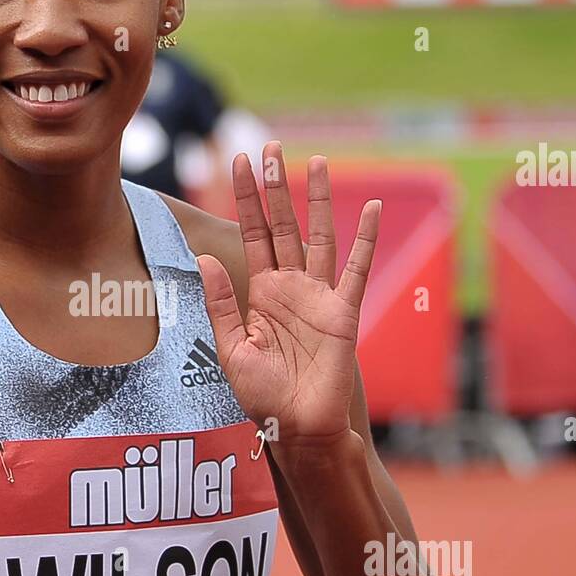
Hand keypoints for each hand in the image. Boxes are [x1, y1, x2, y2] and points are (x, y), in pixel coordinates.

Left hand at [196, 144, 379, 446]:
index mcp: (261, 294)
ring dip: (318, 199)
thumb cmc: (264, 398)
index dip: (246, 199)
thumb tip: (204, 258)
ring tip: (315, 160)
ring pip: (320, 236)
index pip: (251, 234)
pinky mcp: (344, 313)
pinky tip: (372, 208)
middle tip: (269, 146)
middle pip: (282, 225)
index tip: (238, 161)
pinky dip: (366, 239)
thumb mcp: (230, 349)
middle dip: (275, 187)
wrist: (297, 429)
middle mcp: (291, 288)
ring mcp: (320, 297)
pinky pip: (357, 270)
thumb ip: (220, 303)